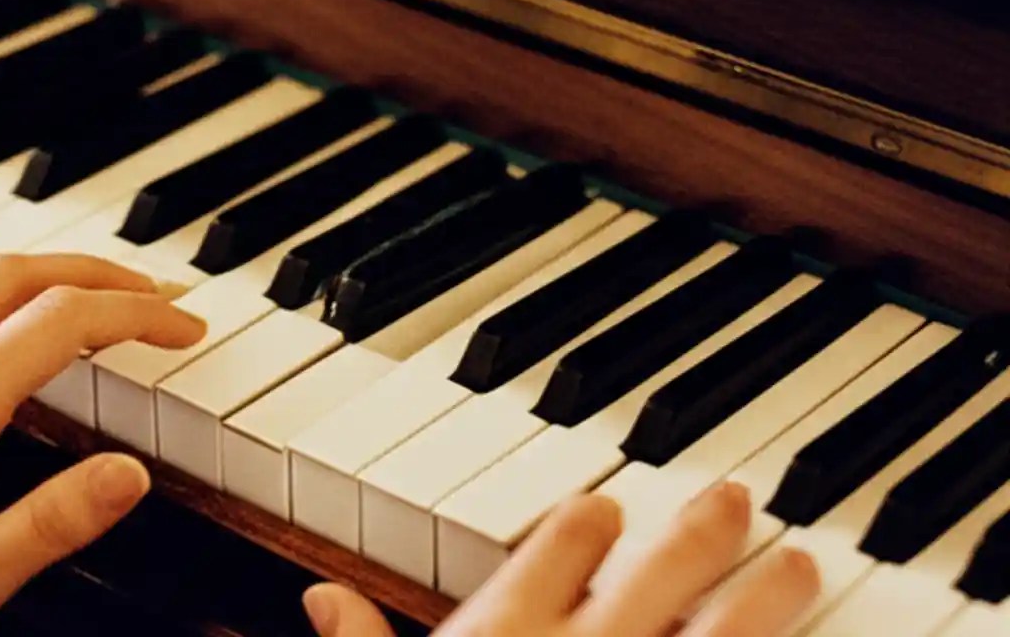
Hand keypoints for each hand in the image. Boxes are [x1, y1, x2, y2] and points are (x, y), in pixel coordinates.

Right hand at [304, 483, 819, 636]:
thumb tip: (321, 598)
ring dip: (769, 600)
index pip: (558, 542)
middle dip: (704, 530)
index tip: (606, 506)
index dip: (587, 517)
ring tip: (801, 567)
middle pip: (661, 568)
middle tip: (738, 499)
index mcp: (505, 633)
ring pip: (724, 635)